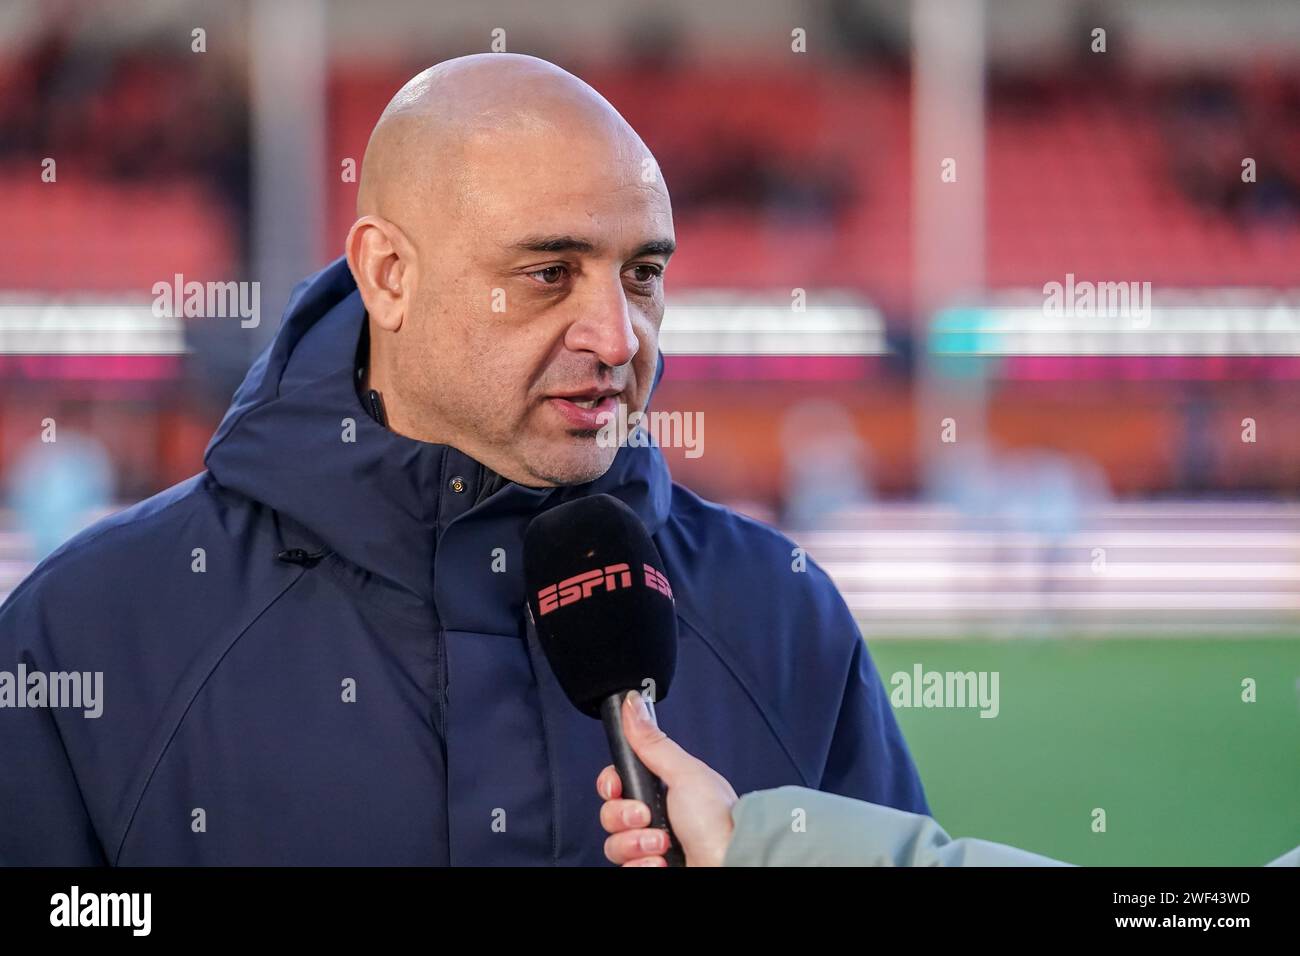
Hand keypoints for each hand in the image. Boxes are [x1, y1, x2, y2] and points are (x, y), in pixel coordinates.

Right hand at [597, 690, 738, 866]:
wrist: (734, 863)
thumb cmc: (720, 823)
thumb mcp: (685, 773)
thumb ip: (653, 742)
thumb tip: (634, 704)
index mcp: (664, 790)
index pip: (617, 783)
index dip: (611, 785)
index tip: (616, 787)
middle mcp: (656, 818)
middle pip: (611, 813)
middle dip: (624, 816)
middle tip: (646, 816)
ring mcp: (653, 847)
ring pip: (615, 844)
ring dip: (635, 844)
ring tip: (662, 844)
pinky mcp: (652, 868)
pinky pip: (626, 868)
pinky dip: (643, 866)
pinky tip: (663, 862)